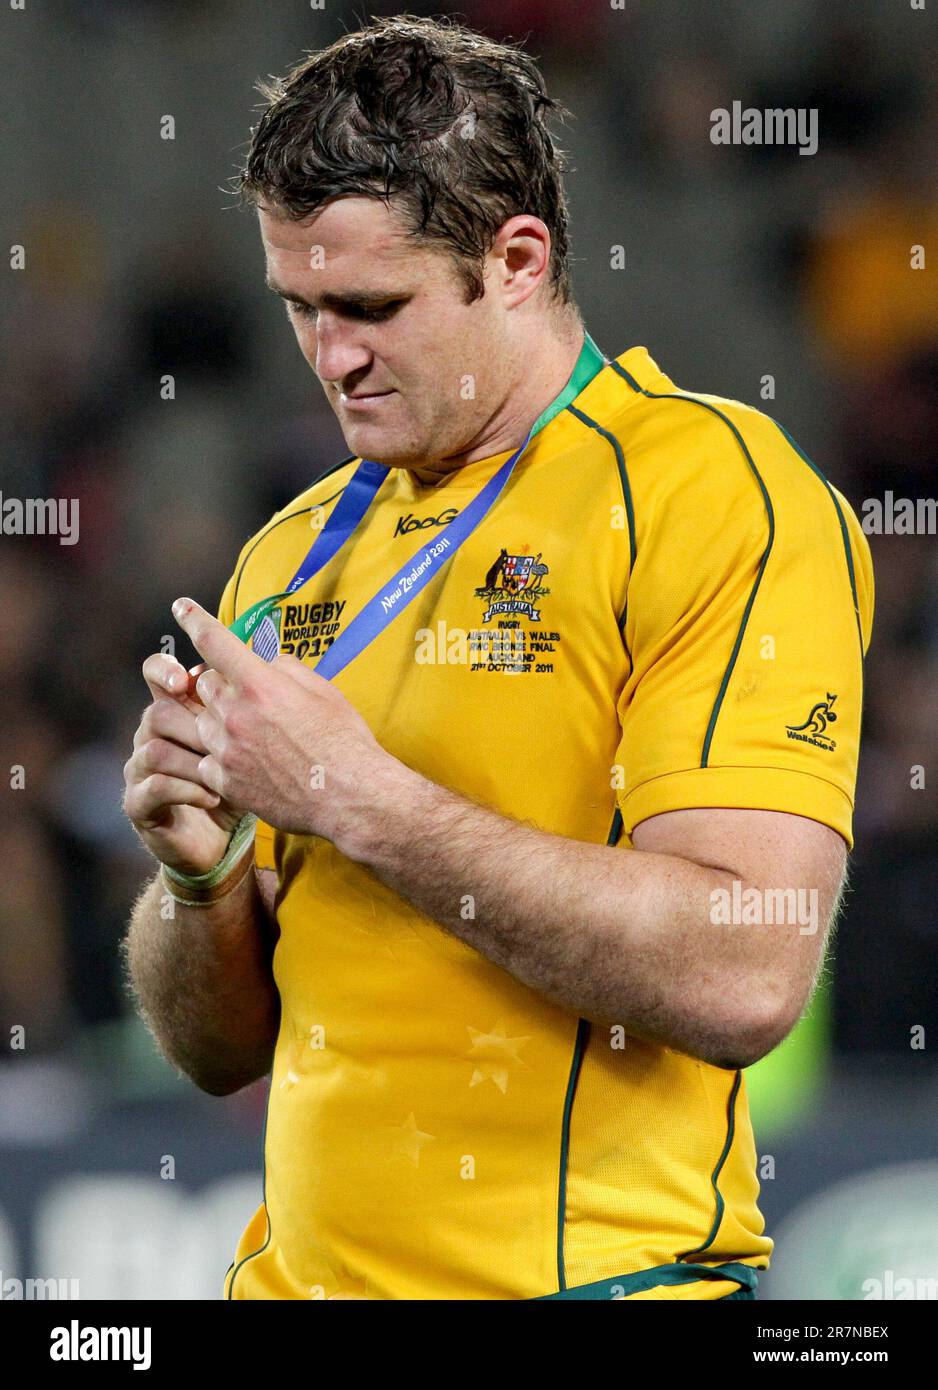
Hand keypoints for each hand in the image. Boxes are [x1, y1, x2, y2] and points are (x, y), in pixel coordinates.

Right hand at [123, 651, 244, 874]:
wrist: (224, 841)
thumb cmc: (240, 781)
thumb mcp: (249, 740)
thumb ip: (250, 704)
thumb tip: (272, 664)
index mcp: (176, 711)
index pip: (157, 675)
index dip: (165, 670)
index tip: (186, 678)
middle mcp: (151, 735)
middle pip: (158, 712)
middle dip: (194, 725)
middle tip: (225, 740)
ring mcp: (140, 770)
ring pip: (155, 750)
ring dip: (194, 761)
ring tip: (225, 775)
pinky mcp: (139, 804)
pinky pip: (156, 787)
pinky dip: (188, 790)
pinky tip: (215, 797)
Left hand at [171, 597, 385, 847]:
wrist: (349, 796)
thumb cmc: (344, 741)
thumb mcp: (322, 690)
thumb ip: (285, 669)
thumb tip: (266, 663)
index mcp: (259, 684)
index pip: (213, 640)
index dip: (193, 618)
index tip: (180, 606)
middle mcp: (235, 714)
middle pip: (204, 684)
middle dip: (221, 685)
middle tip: (248, 697)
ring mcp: (226, 750)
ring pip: (203, 723)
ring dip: (221, 722)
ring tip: (255, 735)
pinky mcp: (226, 782)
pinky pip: (207, 761)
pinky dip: (223, 758)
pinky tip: (252, 763)